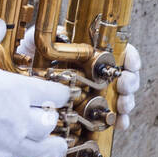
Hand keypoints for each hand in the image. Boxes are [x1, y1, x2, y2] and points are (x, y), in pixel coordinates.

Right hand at [0, 18, 69, 156]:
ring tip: (59, 149)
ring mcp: (4, 141)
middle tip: (57, 122)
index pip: (51, 92)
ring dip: (52, 150)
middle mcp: (17, 117)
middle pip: (49, 124)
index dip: (61, 93)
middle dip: (56, 123)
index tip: (64, 94)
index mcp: (15, 89)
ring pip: (40, 151)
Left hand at [17, 27, 141, 131]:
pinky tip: (120, 123)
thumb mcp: (33, 47)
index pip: (120, 51)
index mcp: (92, 53)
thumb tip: (48, 33)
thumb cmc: (33, 65)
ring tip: (123, 106)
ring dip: (128, 100)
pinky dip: (122, 120)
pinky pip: (115, 116)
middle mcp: (100, 72)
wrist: (27, 93)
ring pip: (125, 95)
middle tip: (124, 85)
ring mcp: (100, 92)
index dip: (130, 57)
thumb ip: (38, 36)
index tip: (131, 64)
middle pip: (127, 74)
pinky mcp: (97, 111)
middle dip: (130, 81)